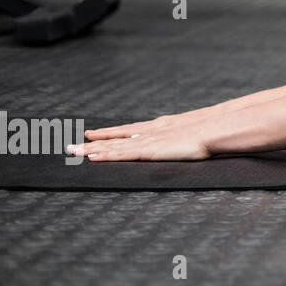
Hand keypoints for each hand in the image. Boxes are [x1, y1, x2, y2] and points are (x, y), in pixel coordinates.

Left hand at [68, 121, 211, 161]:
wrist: (214, 130)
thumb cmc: (210, 132)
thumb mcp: (195, 133)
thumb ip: (186, 136)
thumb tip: (186, 142)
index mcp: (160, 127)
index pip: (128, 131)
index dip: (110, 133)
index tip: (93, 134)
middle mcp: (149, 132)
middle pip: (115, 137)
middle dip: (94, 142)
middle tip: (71, 146)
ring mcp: (147, 141)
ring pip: (113, 146)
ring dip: (91, 150)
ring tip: (72, 152)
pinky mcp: (149, 151)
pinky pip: (122, 155)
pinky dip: (106, 156)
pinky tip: (92, 158)